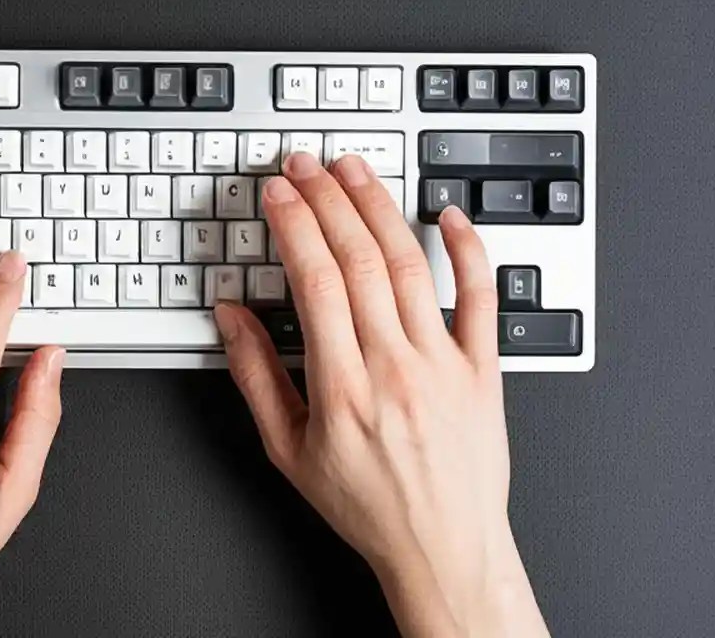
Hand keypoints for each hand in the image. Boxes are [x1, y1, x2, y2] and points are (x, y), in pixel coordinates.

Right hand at [214, 152, 548, 637]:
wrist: (444, 549)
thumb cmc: (367, 505)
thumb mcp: (288, 451)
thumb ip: (256, 377)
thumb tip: (231, 316)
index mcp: (342, 388)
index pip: (316, 281)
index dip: (294, 225)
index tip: (278, 193)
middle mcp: (395, 367)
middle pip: (360, 260)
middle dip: (327, 200)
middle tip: (305, 165)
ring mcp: (444, 364)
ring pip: (411, 266)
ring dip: (379, 208)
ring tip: (354, 171)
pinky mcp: (484, 369)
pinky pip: (482, 298)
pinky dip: (469, 251)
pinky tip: (448, 216)